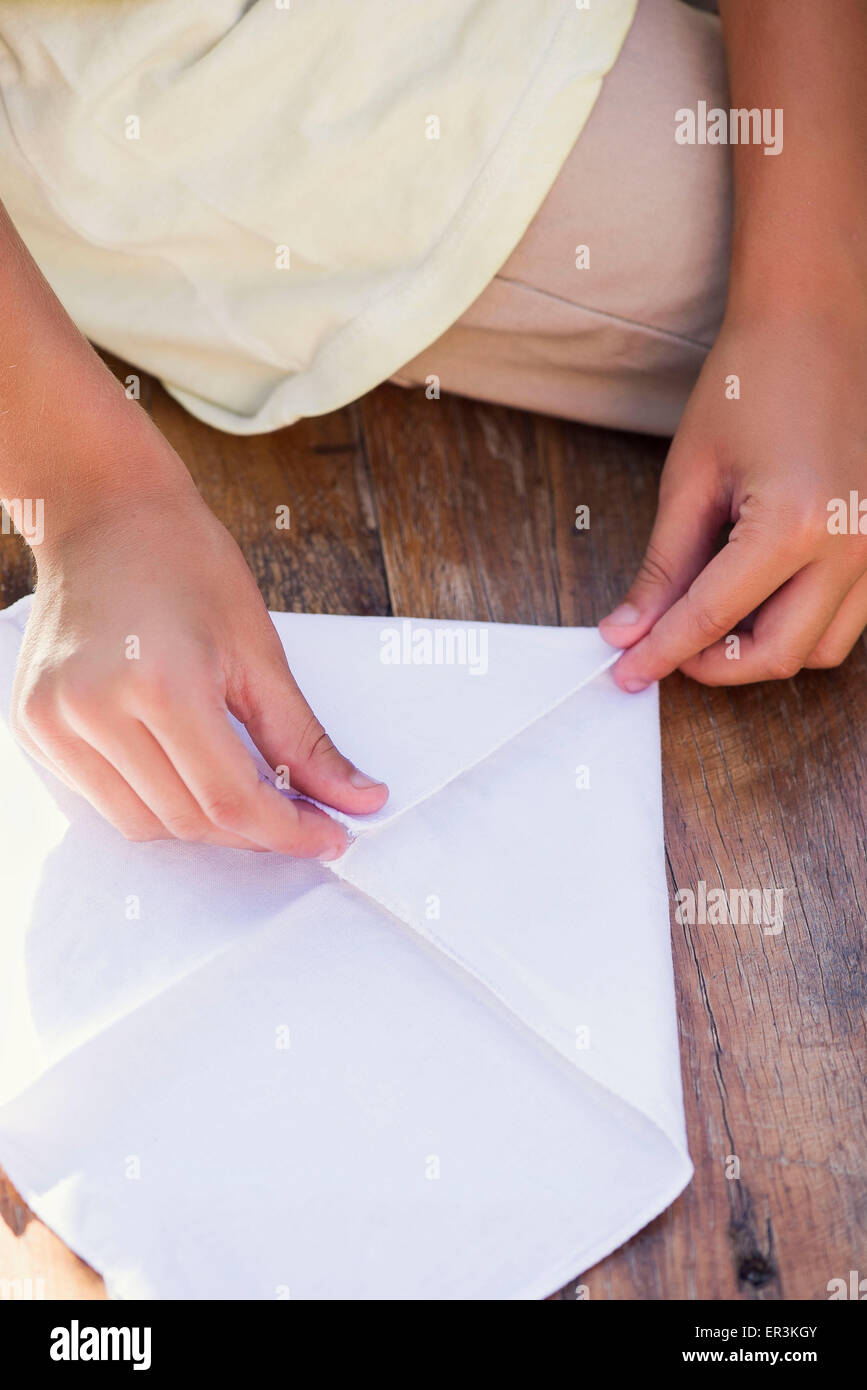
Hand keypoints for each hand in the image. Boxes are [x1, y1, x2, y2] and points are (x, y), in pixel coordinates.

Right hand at [11, 476, 386, 856]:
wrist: (102, 512)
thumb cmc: (185, 561)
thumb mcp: (259, 650)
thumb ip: (303, 740)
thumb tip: (359, 802)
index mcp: (159, 683)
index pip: (230, 800)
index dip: (288, 831)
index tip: (330, 836)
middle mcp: (94, 709)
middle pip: (188, 820)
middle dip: (253, 831)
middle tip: (300, 815)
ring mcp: (53, 722)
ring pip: (144, 823)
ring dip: (203, 823)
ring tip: (245, 791)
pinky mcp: (34, 727)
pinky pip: (104, 799)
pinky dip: (155, 801)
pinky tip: (186, 770)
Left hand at [599, 305, 866, 687]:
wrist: (814, 321)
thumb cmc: (750, 382)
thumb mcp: (690, 480)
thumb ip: (662, 567)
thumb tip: (630, 632)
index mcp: (793, 525)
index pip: (713, 619)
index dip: (661, 653)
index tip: (626, 671)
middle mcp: (852, 543)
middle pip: (777, 655)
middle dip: (712, 665)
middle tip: (663, 647)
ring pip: (822, 648)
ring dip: (761, 649)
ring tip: (710, 617)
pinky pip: (850, 617)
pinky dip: (801, 624)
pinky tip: (758, 598)